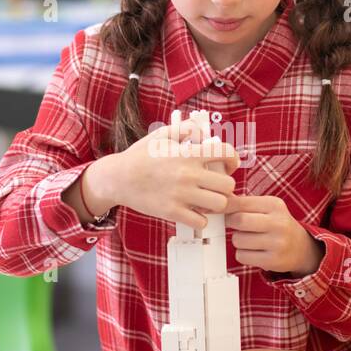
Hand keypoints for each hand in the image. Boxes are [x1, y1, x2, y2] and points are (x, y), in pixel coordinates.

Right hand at [77, 117, 238, 230]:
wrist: (117, 178)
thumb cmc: (140, 156)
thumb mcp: (161, 134)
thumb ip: (185, 128)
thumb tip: (204, 130)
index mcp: (188, 154)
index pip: (226, 153)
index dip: (233, 159)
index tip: (230, 165)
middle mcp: (188, 174)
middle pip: (228, 185)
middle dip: (225, 186)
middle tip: (216, 186)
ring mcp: (181, 195)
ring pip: (219, 205)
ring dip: (216, 204)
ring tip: (207, 201)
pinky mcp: (172, 212)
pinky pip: (201, 221)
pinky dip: (200, 219)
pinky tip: (194, 213)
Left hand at [225, 195, 323, 275]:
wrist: (301, 248)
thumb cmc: (277, 225)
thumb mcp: (266, 208)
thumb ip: (244, 204)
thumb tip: (218, 201)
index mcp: (274, 205)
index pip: (241, 202)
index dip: (225, 207)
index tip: (218, 210)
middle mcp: (278, 223)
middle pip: (239, 220)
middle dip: (231, 223)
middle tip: (234, 225)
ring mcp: (277, 243)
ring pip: (238, 240)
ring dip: (238, 240)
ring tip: (249, 239)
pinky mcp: (273, 260)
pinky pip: (242, 256)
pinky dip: (242, 254)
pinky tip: (253, 251)